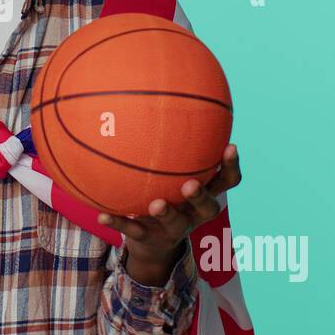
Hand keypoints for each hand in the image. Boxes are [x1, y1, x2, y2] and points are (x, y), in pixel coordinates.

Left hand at [98, 143, 242, 285]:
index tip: (230, 146)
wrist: (153, 241)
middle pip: (209, 207)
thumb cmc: (165, 190)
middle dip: (201, 195)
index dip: (231, 166)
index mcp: (205, 192)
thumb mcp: (173, 170)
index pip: (227, 180)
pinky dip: (119, 222)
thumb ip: (172, 141)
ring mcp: (173, 227)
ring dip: (167, 213)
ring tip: (157, 204)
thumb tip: (150, 93)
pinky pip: (133, 230)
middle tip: (189, 184)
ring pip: (176, 223)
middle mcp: (194, 212)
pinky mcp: (149, 237)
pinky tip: (102, 214)